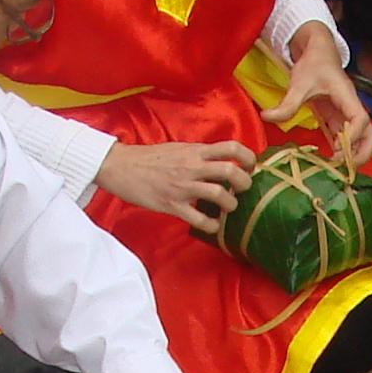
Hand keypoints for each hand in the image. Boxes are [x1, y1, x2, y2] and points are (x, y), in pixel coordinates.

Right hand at [97, 139, 256, 231]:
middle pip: (231, 171)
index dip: (248, 157)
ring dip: (231, 204)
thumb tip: (221, 160)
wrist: (120, 167)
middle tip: (243, 189)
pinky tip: (213, 224)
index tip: (250, 167)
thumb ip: (200, 154)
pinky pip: (199, 219)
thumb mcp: (179, 148)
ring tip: (229, 207)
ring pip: (219, 195)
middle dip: (245, 183)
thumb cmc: (150, 158)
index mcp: (195, 151)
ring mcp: (182, 187)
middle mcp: (192, 167)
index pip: (231, 147)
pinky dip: (212, 225)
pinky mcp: (172, 205)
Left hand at [269, 28, 371, 170]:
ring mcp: (347, 116)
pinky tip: (330, 161)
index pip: (360, 120)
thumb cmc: (313, 65)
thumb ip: (287, 103)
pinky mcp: (340, 120)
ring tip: (334, 167)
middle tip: (342, 168)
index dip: (352, 136)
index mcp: (347, 97)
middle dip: (362, 154)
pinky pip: (349, 141)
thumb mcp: (299, 83)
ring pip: (364, 141)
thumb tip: (267, 117)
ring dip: (354, 156)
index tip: (337, 148)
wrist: (319, 53)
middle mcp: (352, 109)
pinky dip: (344, 152)